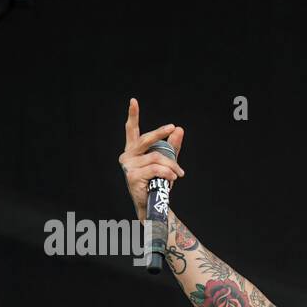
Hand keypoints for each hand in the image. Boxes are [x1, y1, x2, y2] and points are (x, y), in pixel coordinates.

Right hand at [119, 97, 184, 221]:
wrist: (153, 206)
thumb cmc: (157, 183)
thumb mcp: (166, 162)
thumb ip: (171, 147)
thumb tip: (179, 130)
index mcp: (133, 151)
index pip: (131, 130)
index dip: (133, 115)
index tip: (133, 100)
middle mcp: (127, 156)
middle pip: (146, 140)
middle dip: (160, 133)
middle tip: (172, 128)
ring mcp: (128, 166)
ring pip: (156, 157)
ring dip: (172, 165)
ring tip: (178, 174)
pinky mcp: (133, 176)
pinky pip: (156, 168)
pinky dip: (168, 173)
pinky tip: (171, 180)